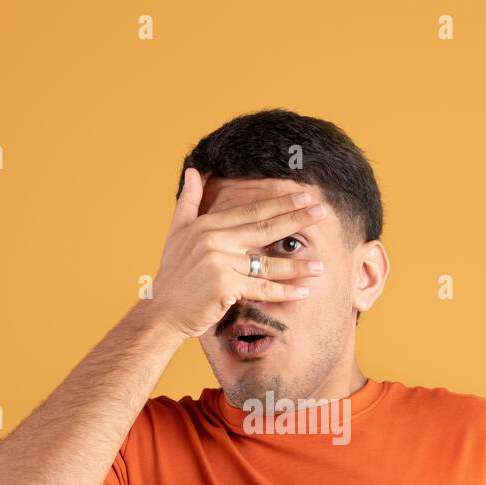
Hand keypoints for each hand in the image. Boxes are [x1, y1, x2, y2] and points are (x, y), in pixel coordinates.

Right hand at [150, 167, 327, 338]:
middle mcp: (214, 239)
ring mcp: (219, 262)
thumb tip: (192, 171)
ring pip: (267, 262)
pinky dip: (284, 292)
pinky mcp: (224, 285)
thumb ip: (188, 203)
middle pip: (264, 228)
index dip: (279, 203)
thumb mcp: (177, 233)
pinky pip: (261, 288)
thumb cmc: (173, 276)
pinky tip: (303, 291)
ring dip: (297, 265)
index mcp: (207, 225)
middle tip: (322, 212)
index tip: (303, 197)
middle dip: (296, 219)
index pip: (251, 211)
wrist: (162, 312)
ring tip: (321, 265)